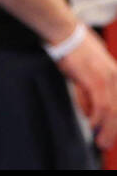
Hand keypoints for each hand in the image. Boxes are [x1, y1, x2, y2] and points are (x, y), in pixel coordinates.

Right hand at [55, 27, 116, 149]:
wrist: (63, 32)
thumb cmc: (71, 48)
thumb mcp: (84, 71)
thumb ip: (87, 92)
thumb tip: (88, 112)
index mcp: (115, 74)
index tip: (112, 133)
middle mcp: (116, 77)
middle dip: (114, 130)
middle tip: (106, 143)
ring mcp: (107, 78)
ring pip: (113, 111)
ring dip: (108, 129)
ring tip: (102, 142)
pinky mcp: (95, 79)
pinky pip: (101, 105)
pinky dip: (98, 118)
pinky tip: (93, 125)